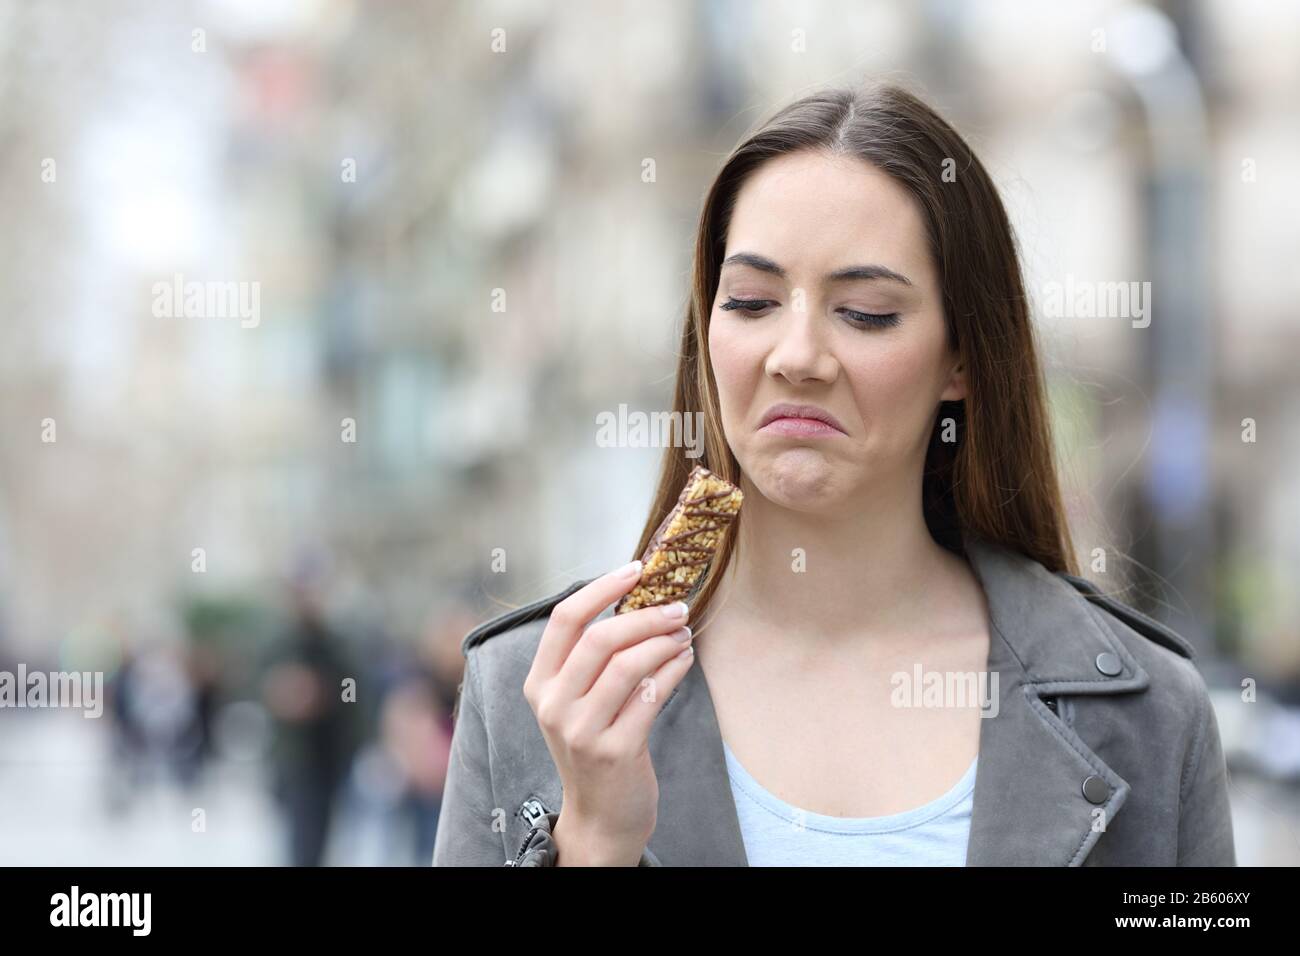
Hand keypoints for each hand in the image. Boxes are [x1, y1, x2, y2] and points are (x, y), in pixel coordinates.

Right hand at [522, 560, 694, 864]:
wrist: (601, 814)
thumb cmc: (596, 743)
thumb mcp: (578, 700)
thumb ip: (593, 657)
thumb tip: (637, 597)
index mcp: (539, 683)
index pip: (564, 619)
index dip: (601, 587)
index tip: (636, 568)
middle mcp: (554, 705)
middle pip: (600, 638)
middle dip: (646, 615)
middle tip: (677, 607)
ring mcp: (581, 730)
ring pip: (629, 664)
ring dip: (664, 641)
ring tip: (684, 633)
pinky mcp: (614, 750)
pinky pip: (651, 694)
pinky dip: (674, 669)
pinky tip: (685, 659)